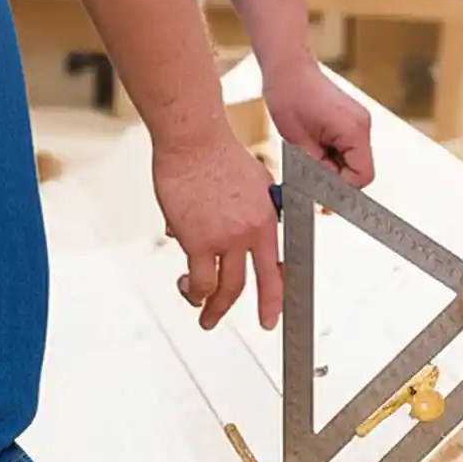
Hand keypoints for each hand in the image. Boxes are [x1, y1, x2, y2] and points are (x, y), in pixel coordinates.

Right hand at [153, 127, 282, 330]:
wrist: (194, 140)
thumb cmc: (218, 154)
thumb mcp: (256, 182)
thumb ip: (258, 210)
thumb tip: (245, 230)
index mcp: (265, 221)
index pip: (275, 269)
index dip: (274, 298)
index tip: (270, 317)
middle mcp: (248, 234)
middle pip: (246, 285)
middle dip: (233, 309)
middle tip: (222, 321)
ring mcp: (223, 238)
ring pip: (220, 288)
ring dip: (210, 307)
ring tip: (202, 313)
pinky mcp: (196, 239)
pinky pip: (198, 277)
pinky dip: (192, 289)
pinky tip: (187, 288)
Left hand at [263, 61, 373, 186]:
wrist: (288, 68)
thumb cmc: (290, 96)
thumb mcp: (299, 143)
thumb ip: (316, 170)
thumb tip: (324, 193)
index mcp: (354, 131)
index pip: (361, 176)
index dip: (341, 189)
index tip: (322, 194)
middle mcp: (362, 126)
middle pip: (360, 169)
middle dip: (336, 178)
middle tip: (311, 178)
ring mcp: (358, 122)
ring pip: (353, 160)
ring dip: (333, 166)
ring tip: (309, 157)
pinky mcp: (350, 121)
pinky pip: (348, 148)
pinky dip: (333, 155)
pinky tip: (314, 148)